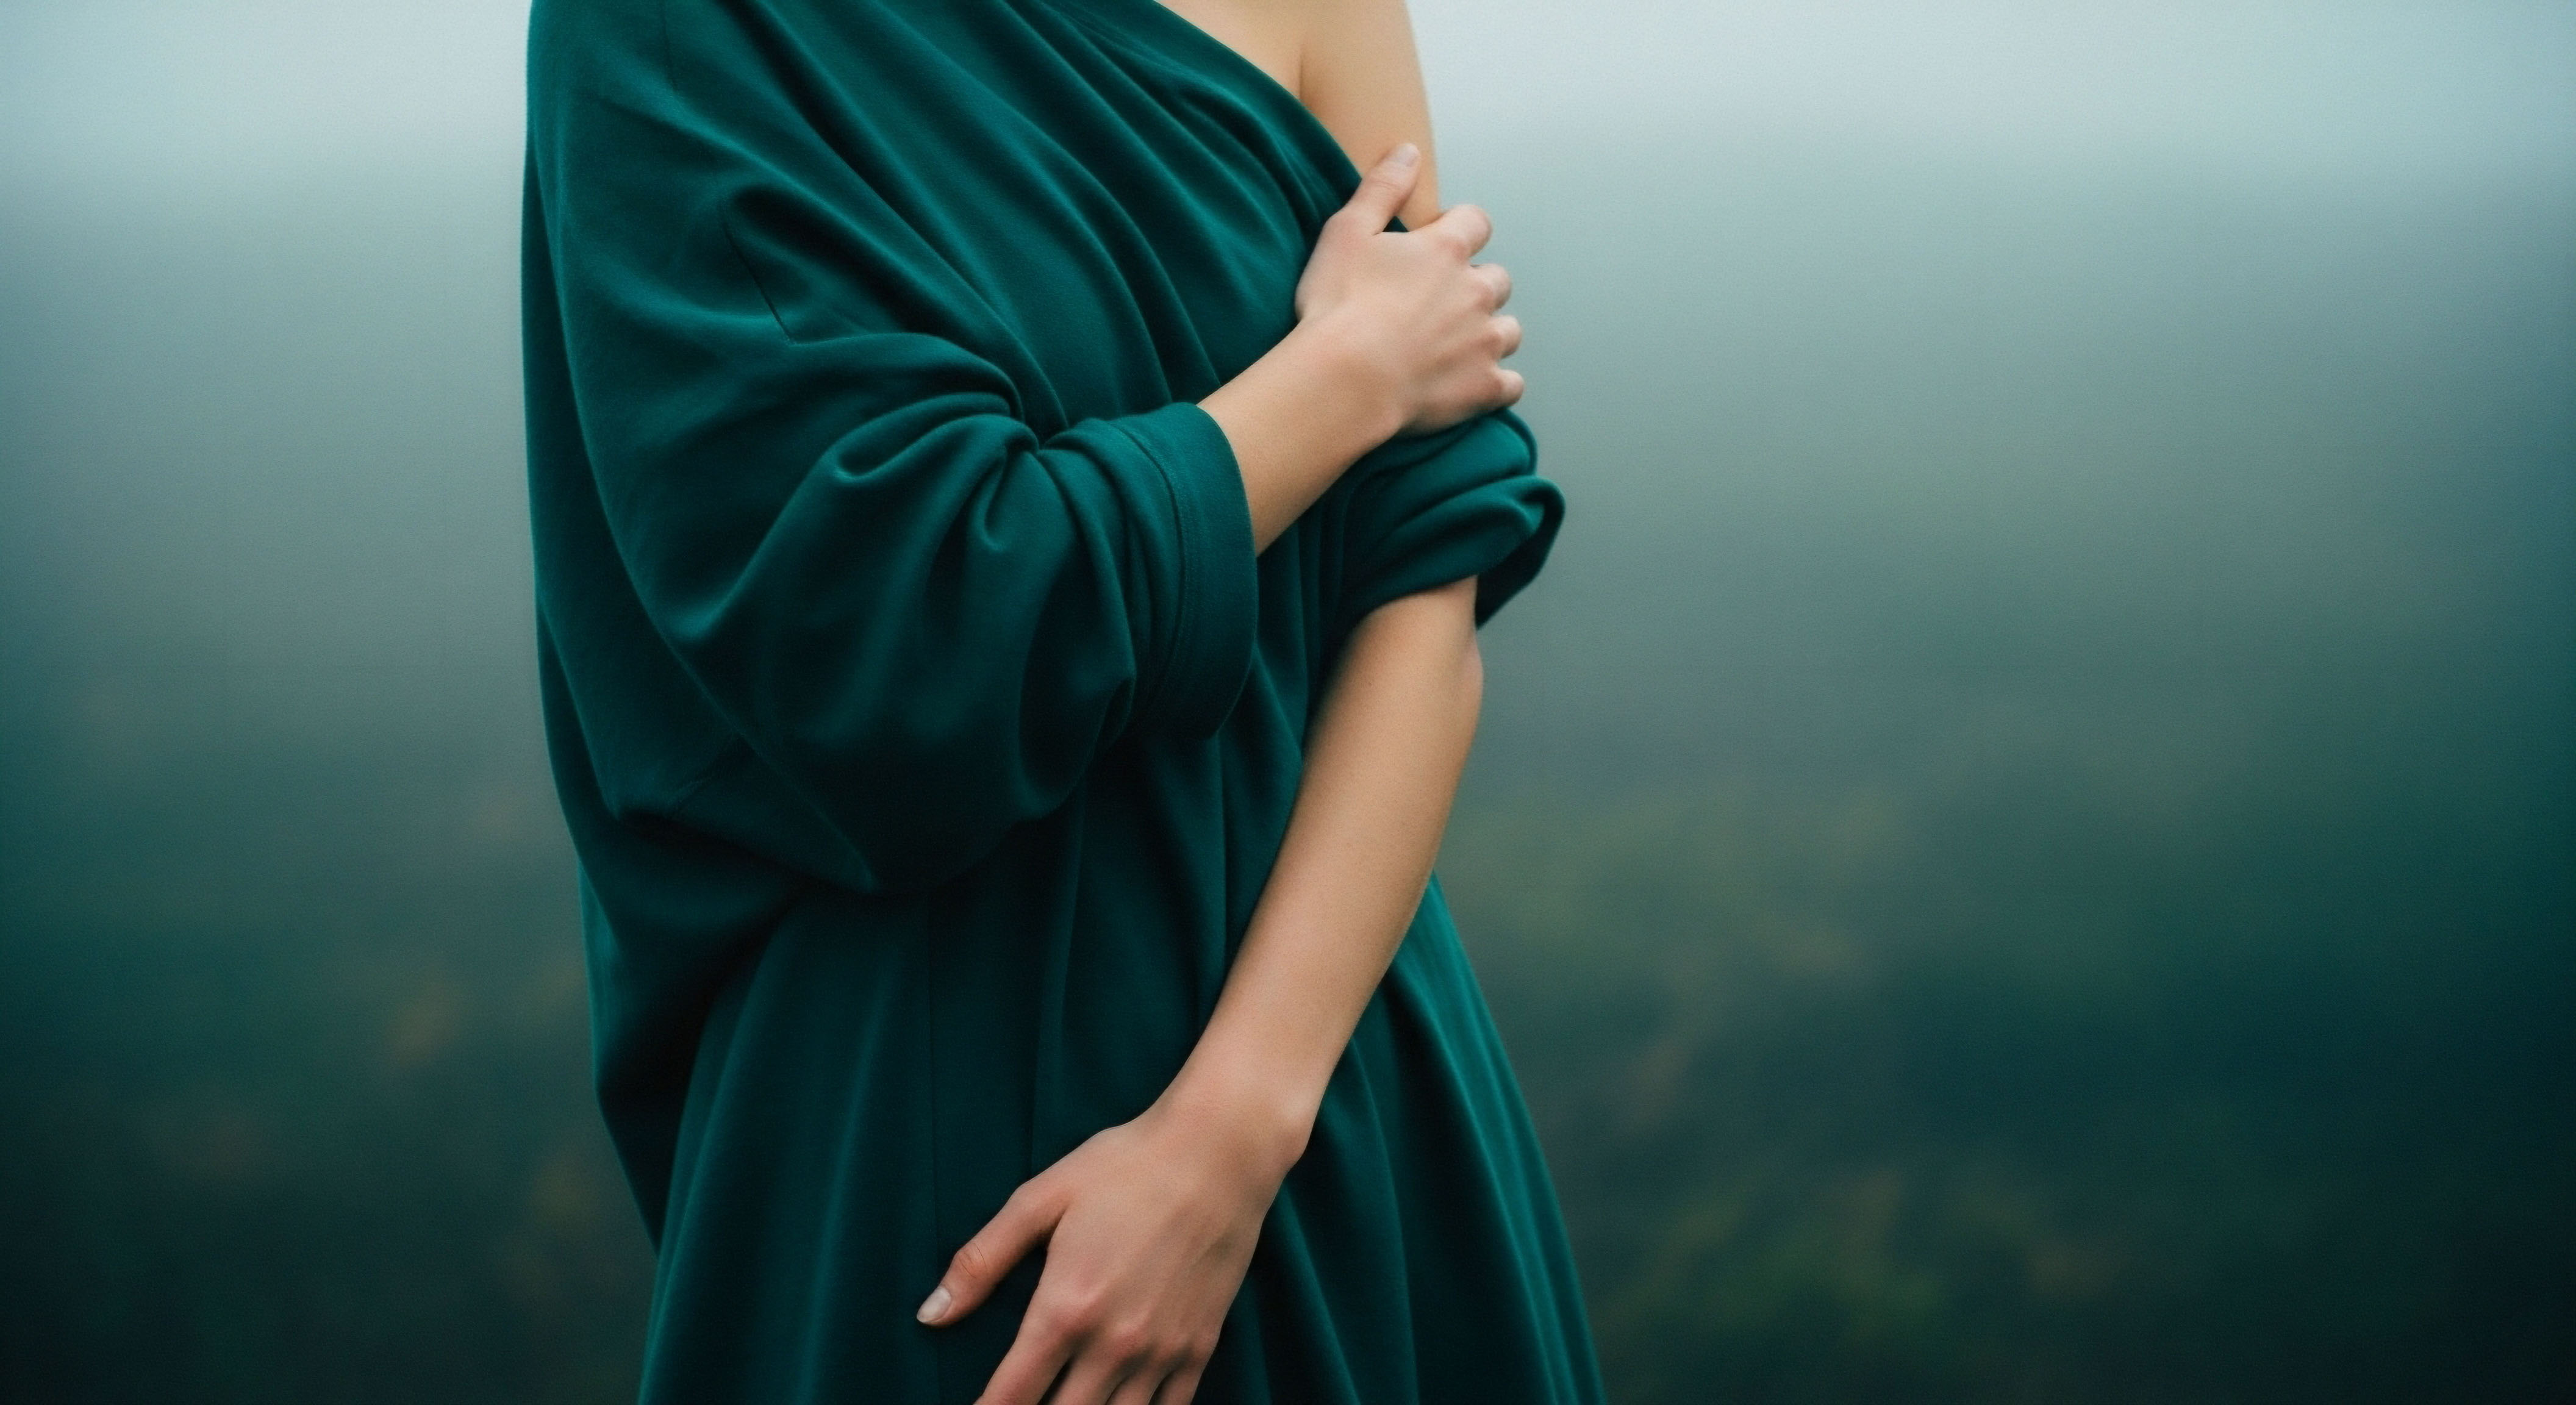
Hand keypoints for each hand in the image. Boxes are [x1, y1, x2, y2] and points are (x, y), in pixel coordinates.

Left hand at [917, 1091, 1301, 1404]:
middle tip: (1021, 1404)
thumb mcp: (1040, 1199)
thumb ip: (981, 1262)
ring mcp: (1162, 1352)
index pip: (1011, 1396)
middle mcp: (1113, 1344)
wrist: (1219, 1152)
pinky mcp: (1200, 1347)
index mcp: (1065, 1308)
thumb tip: (930, 1316)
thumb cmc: (1125, 1166)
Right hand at [1291, 142, 1523, 434]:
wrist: (1346, 379)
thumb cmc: (1339, 305)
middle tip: (1437, 304)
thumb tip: (1407, 152)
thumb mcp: (1347, 231)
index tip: (1438, 246)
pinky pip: (1511, 384)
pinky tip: (1473, 383)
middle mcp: (1476, 291)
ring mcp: (1485, 341)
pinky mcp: (1484, 386)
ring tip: (1455, 345)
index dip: (1460, 231)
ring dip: (1489, 332)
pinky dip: (1497, 383)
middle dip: (1475, 286)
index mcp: (1447, 249)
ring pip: (1509, 329)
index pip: (1476, 222)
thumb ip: (1382, 188)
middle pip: (1497, 279)